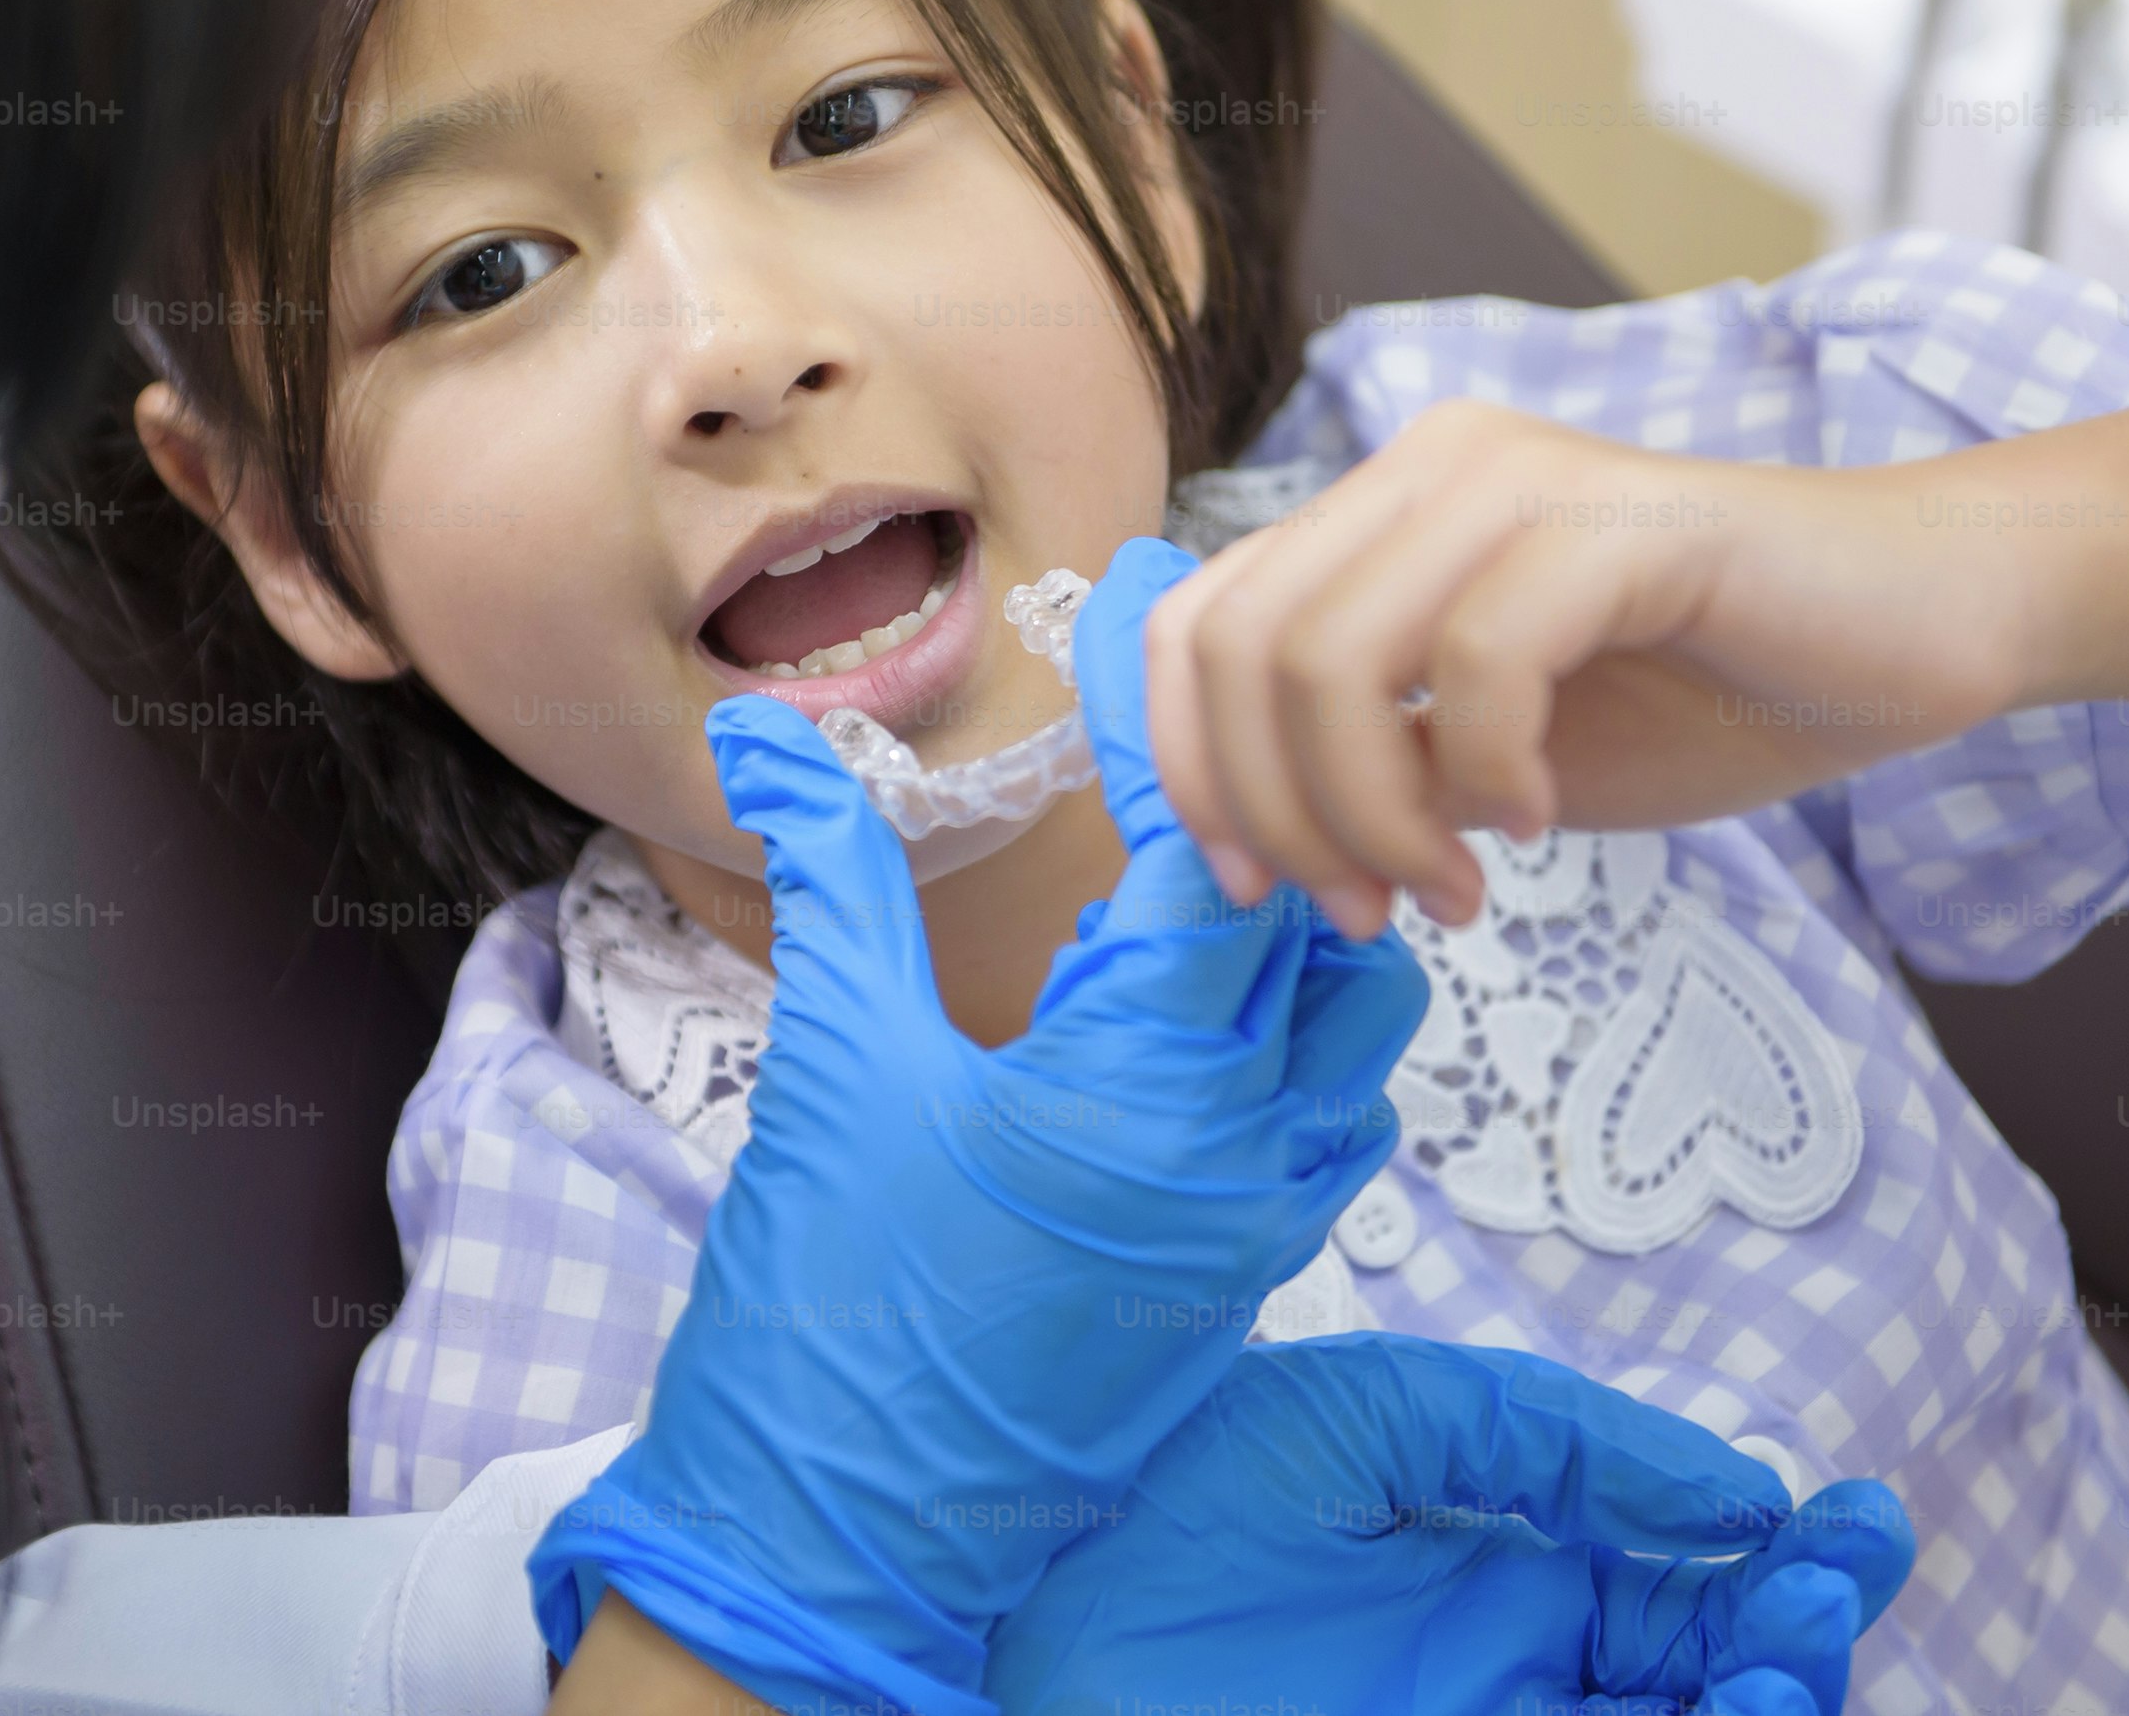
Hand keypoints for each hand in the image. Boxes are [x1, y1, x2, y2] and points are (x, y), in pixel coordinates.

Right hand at [527, 544, 1429, 1715]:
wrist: (838, 1541)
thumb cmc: (830, 1315)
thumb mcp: (834, 1065)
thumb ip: (838, 879)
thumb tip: (778, 733)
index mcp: (1152, 1087)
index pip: (1220, 839)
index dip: (1177, 701)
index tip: (1153, 586)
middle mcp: (1243, 1156)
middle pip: (1335, 920)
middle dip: (1269, 795)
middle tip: (1182, 703)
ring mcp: (1255, 1229)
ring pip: (1349, 1028)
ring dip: (1287, 919)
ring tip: (1184, 845)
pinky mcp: (1237, 1280)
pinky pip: (1315, 1117)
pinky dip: (1275, 1026)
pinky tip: (1173, 996)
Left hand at [989, 1335, 1915, 1715]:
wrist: (1021, 1581)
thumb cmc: (1169, 1486)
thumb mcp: (1384, 1413)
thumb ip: (1557, 1439)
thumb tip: (1736, 1495)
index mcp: (1509, 1590)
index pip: (1695, 1601)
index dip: (1793, 1569)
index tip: (1858, 1523)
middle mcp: (1513, 1690)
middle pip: (1714, 1697)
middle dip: (1798, 1650)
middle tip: (1819, 1598)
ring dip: (1758, 1711)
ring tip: (1779, 1661)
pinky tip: (1701, 1709)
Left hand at [1136, 404, 2017, 933]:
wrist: (1915, 634)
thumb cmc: (1708, 694)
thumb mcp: (1493, 754)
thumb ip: (1375, 768)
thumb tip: (1255, 844)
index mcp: (1379, 509)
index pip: (1192, 624)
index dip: (1189, 770)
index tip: (1255, 890)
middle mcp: (1427, 466)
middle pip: (1240, 648)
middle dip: (1277, 814)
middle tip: (1366, 912)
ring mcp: (1517, 476)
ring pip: (1330, 655)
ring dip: (1370, 814)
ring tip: (1451, 889)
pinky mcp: (1619, 519)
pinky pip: (1480, 656)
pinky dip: (1487, 769)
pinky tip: (1539, 819)